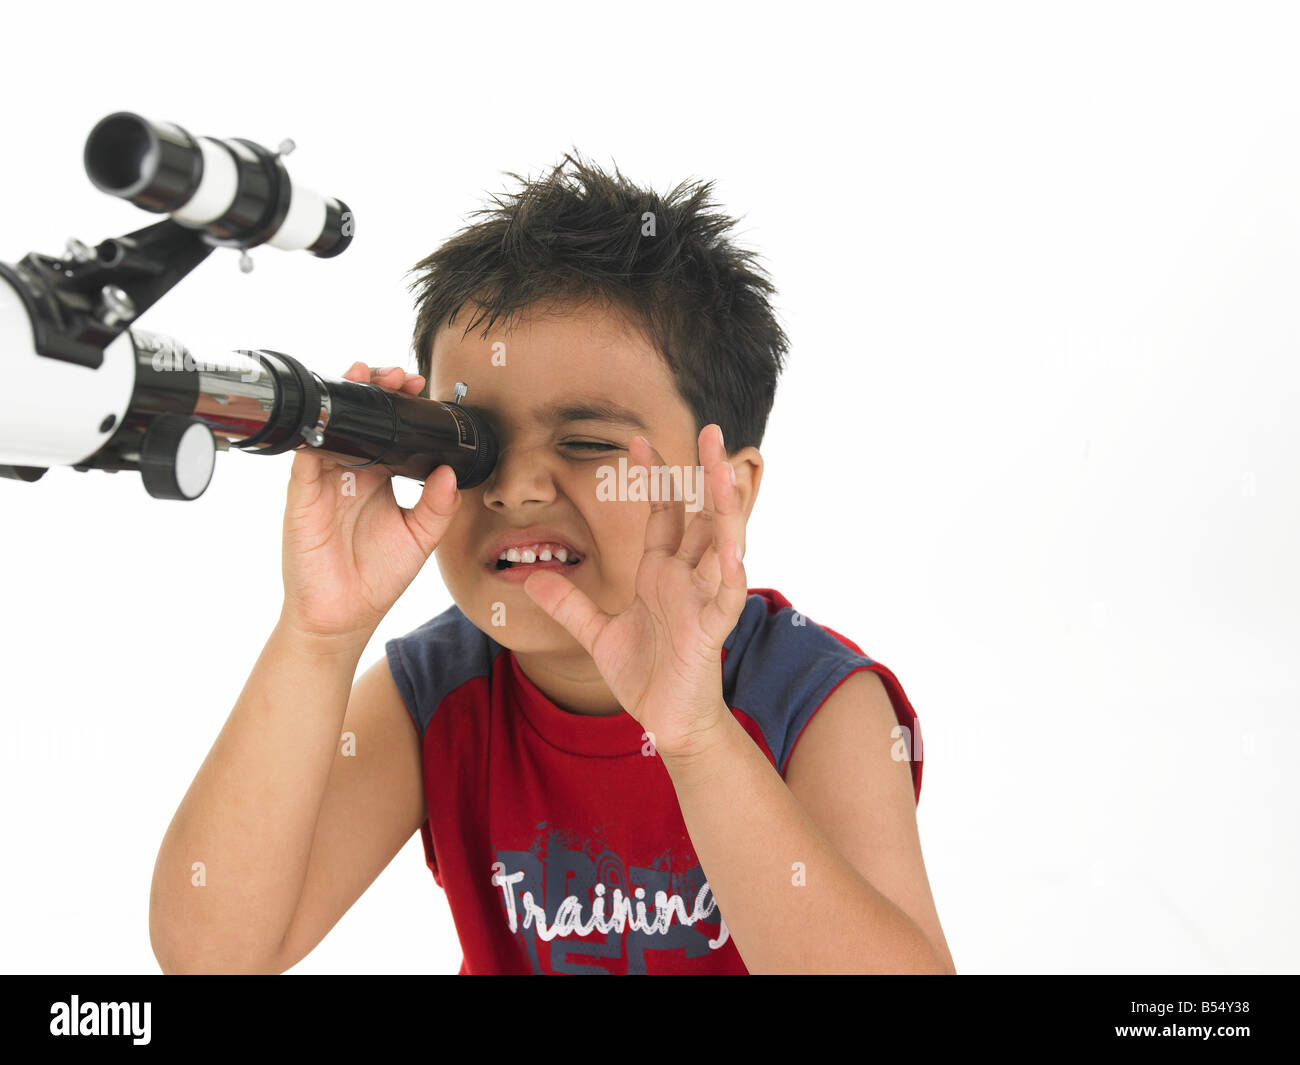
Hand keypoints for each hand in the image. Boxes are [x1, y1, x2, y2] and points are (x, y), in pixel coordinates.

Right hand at [279, 362, 460, 642]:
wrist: (343, 616)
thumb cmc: (378, 577)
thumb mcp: (420, 539)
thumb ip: (438, 507)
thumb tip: (452, 472)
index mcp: (380, 478)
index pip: (390, 431)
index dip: (403, 406)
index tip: (421, 388)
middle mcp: (351, 473)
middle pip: (360, 419)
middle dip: (377, 390)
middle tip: (398, 377)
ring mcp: (325, 481)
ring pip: (332, 426)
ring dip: (346, 398)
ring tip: (365, 376)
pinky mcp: (303, 496)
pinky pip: (305, 456)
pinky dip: (316, 433)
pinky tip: (330, 416)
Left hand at [521, 424, 747, 759]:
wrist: (668, 722)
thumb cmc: (645, 676)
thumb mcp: (596, 633)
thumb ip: (566, 603)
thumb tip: (527, 577)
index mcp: (661, 573)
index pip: (663, 513)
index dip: (654, 477)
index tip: (637, 440)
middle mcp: (687, 578)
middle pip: (702, 514)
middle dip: (705, 473)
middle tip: (708, 430)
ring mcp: (703, 600)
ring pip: (723, 543)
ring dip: (726, 506)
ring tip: (726, 468)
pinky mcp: (712, 629)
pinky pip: (727, 594)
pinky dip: (730, 569)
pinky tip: (731, 545)